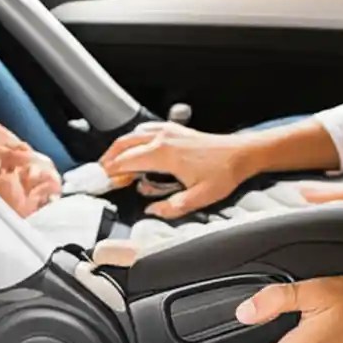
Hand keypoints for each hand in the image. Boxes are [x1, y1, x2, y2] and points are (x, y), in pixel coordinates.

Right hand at [100, 122, 256, 218]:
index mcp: (164, 154)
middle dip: (109, 158)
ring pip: (132, 135)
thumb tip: (152, 212)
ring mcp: (169, 131)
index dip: (111, 172)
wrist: (242, 154)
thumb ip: (172, 208)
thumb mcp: (199, 198)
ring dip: (119, 148)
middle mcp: (163, 139)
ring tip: (113, 163)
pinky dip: (134, 139)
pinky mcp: (176, 130)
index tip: (103, 181)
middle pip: (123, 144)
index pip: (126, 161)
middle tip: (101, 173)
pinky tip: (134, 148)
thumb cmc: (224, 172)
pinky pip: (146, 130)